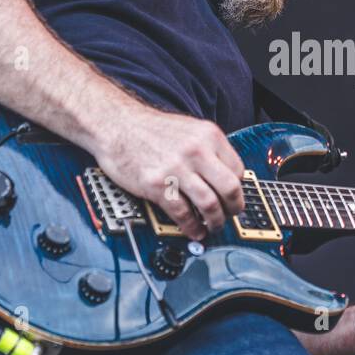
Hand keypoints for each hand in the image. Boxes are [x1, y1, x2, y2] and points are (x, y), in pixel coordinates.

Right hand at [92, 104, 244, 240]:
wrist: (117, 124)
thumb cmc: (149, 129)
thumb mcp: (189, 130)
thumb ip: (208, 150)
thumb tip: (224, 176)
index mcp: (208, 136)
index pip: (238, 170)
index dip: (238, 189)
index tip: (234, 198)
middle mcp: (196, 151)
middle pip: (230, 189)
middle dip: (233, 209)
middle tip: (230, 216)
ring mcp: (176, 169)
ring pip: (210, 204)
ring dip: (215, 222)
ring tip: (213, 227)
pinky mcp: (157, 185)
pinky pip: (183, 213)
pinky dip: (192, 227)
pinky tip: (194, 230)